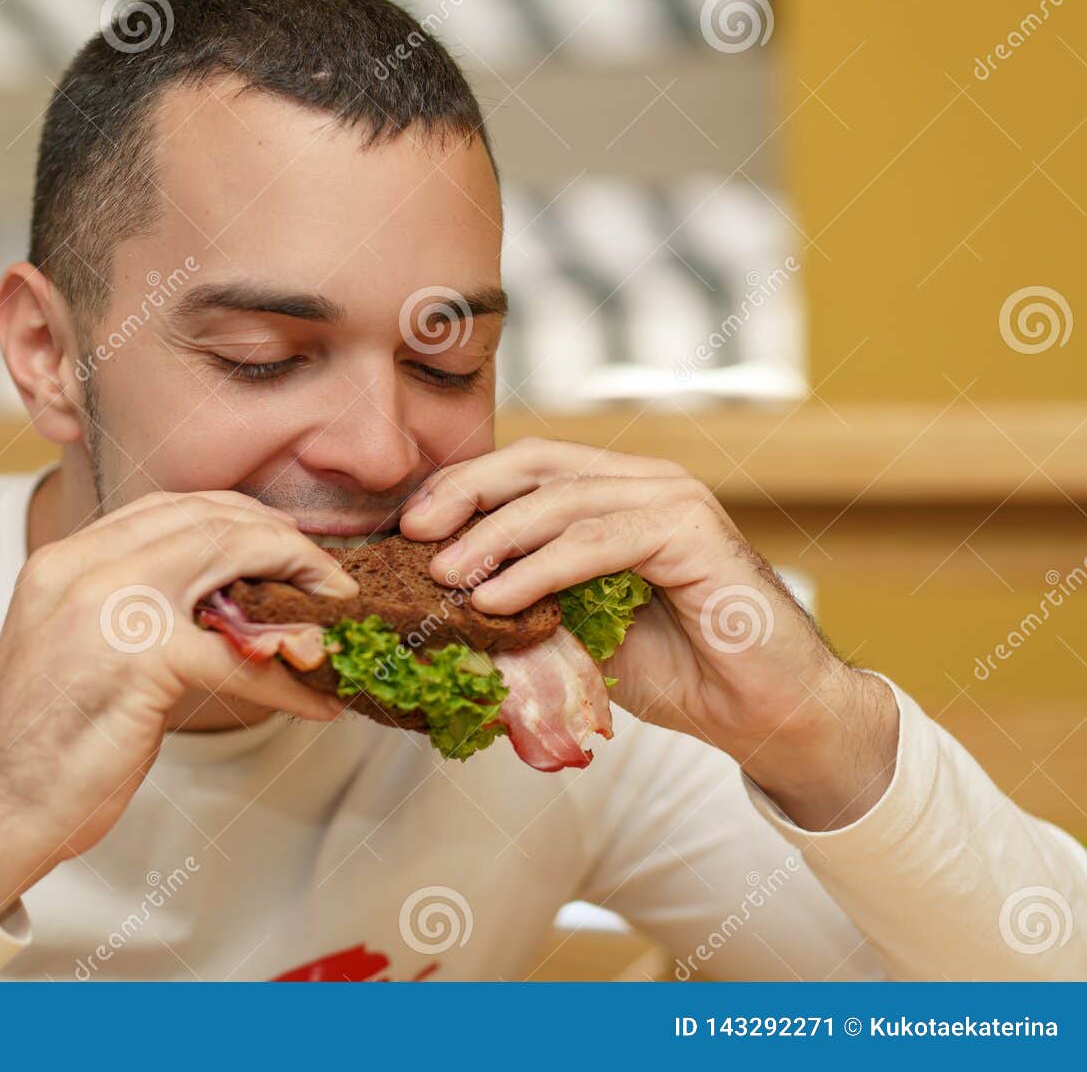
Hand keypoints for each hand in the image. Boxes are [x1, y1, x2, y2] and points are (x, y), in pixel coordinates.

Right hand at [0, 491, 356, 916]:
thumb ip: (134, 606)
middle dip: (284, 545)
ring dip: (299, 590)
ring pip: (232, 558)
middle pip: (211, 519)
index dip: (244, 520)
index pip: (172, 506)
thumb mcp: (81, 646)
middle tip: (330, 584)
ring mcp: (108, 605)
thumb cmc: (47, 742)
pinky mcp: (140, 659)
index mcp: (67, 557)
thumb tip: (224, 601)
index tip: (287, 549)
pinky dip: (290, 679)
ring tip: (336, 624)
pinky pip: (239, 657)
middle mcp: (83, 565)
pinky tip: (317, 703)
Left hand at [399, 437, 897, 829]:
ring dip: (495, 538)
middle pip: (539, 465)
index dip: (465, 486)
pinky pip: (600, 541)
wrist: (771, 715)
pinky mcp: (695, 534)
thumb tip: (447, 598)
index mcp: (619, 493)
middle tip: (413, 534)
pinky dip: (541, 569)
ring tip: (447, 576)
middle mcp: (648, 483)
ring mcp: (675, 502)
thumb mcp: (583, 630)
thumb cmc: (681, 672)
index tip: (409, 524)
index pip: (529, 467)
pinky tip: (498, 599)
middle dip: (467, 495)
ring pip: (564, 501)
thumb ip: (532, 601)